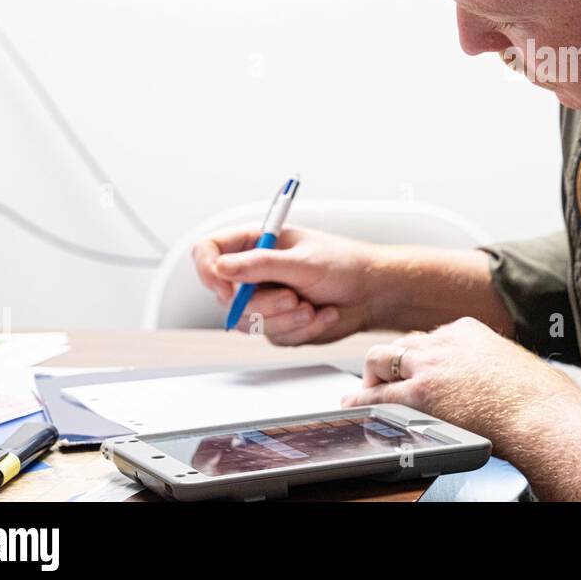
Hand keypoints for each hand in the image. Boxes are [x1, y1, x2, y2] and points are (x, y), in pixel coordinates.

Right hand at [192, 225, 377, 343]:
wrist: (371, 293)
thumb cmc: (343, 265)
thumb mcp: (302, 262)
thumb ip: (260, 264)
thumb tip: (220, 267)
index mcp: (256, 243)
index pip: (209, 251)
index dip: (208, 271)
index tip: (227, 290)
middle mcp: (254, 272)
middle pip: (226, 297)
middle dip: (263, 304)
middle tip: (293, 298)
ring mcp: (264, 300)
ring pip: (249, 323)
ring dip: (285, 319)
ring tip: (313, 307)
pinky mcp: (278, 324)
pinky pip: (274, 336)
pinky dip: (301, 329)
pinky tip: (322, 315)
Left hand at [340, 317, 580, 498]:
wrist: (541, 413)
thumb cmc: (539, 397)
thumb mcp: (512, 365)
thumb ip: (490, 367)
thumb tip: (493, 385)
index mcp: (469, 330)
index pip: (430, 337)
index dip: (419, 357)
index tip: (417, 369)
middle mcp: (445, 341)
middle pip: (401, 344)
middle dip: (390, 363)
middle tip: (383, 381)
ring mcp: (429, 365)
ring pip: (381, 358)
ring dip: (372, 376)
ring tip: (366, 393)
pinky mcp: (420, 394)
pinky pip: (377, 395)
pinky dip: (361, 401)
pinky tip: (353, 408)